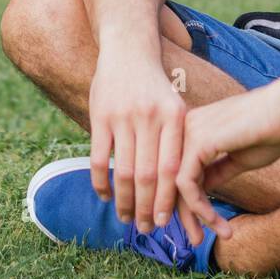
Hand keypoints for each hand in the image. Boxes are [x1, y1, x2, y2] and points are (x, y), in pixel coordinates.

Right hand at [88, 52, 187, 234]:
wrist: (128, 50)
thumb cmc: (155, 88)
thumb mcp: (175, 107)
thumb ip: (176, 141)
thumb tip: (182, 186)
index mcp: (173, 117)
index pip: (170, 168)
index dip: (166, 199)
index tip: (164, 222)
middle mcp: (149, 117)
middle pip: (146, 175)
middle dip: (145, 207)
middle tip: (145, 228)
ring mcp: (122, 116)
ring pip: (122, 171)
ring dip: (123, 201)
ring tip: (125, 218)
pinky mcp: (99, 116)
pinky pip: (97, 158)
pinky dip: (100, 182)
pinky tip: (105, 196)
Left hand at [175, 84, 279, 238]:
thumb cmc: (269, 131)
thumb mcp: (236, 159)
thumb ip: (215, 173)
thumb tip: (199, 193)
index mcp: (192, 128)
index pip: (176, 171)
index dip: (182, 202)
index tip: (196, 227)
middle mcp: (184, 128)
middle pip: (170, 179)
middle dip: (181, 214)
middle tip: (194, 240)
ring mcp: (188, 132)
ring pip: (174, 184)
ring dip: (190, 216)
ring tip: (203, 238)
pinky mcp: (198, 141)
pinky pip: (187, 183)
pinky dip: (197, 206)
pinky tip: (212, 220)